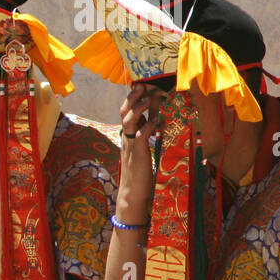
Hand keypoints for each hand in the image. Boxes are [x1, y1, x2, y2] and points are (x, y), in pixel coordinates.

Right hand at [116, 84, 159, 221]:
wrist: (132, 193)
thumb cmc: (140, 174)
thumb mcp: (142, 151)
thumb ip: (146, 138)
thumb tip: (155, 124)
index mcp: (128, 137)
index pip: (127, 113)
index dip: (132, 99)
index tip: (140, 86)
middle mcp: (127, 138)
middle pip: (124, 113)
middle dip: (132, 98)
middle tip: (141, 85)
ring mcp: (130, 146)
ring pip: (129, 122)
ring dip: (138, 109)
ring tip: (146, 98)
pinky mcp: (137, 154)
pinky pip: (140, 137)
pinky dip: (146, 127)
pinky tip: (154, 121)